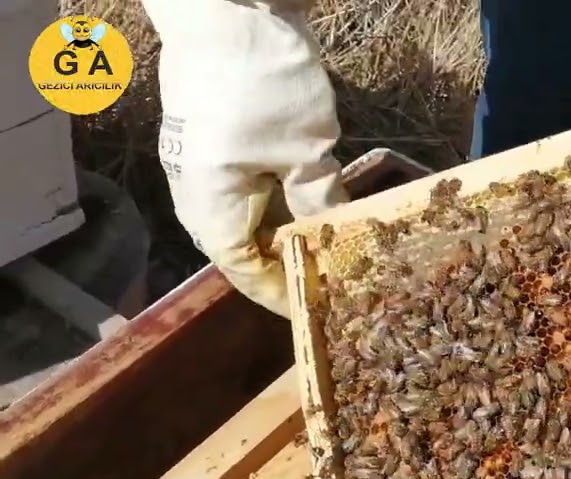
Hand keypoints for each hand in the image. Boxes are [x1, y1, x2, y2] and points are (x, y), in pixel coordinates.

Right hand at [141, 0, 346, 316]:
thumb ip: (317, 199)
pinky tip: (307, 199)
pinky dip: (275, 197)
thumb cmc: (263, 80)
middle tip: (324, 280)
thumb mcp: (307, 149)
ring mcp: (199, 158)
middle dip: (280, 265)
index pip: (241, 267)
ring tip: (321, 245)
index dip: (278, 292)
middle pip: (237, 244)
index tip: (313, 308)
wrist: (229, 3)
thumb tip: (330, 235)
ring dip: (279, 229)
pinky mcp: (214, 134)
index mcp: (207, 200)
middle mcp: (193, 186)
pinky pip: (244, 181)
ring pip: (241, 212)